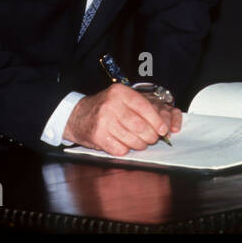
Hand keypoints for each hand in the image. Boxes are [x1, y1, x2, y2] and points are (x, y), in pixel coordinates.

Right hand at [63, 84, 180, 154]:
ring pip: (132, 140)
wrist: (78, 116)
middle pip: (140, 126)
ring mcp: (104, 121)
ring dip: (140, 145)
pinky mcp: (98, 136)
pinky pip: (120, 149)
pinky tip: (123, 144)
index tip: (163, 130)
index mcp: (120, 92)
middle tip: (152, 138)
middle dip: (150, 136)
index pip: (145, 107)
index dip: (157, 121)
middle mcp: (111, 105)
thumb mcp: (120, 98)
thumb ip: (139, 107)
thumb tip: (161, 126)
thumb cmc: (104, 108)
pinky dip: (126, 150)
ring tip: (139, 143)